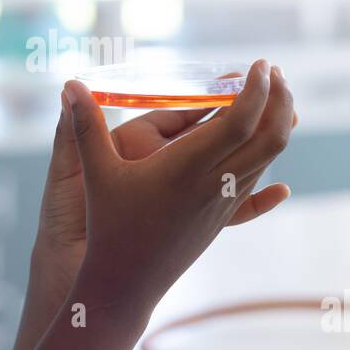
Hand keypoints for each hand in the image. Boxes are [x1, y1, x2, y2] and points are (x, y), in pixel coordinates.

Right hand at [33, 60, 294, 304]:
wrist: (126, 285)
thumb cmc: (108, 227)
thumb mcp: (96, 173)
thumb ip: (84, 125)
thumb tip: (69, 84)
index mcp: (187, 169)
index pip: (239, 122)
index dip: (256, 89)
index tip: (258, 63)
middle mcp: (214, 185)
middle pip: (269, 137)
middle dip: (280, 100)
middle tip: (274, 71)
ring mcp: (224, 202)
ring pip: (269, 157)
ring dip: (279, 121)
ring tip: (275, 92)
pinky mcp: (225, 215)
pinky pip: (258, 175)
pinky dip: (267, 148)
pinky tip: (266, 135)